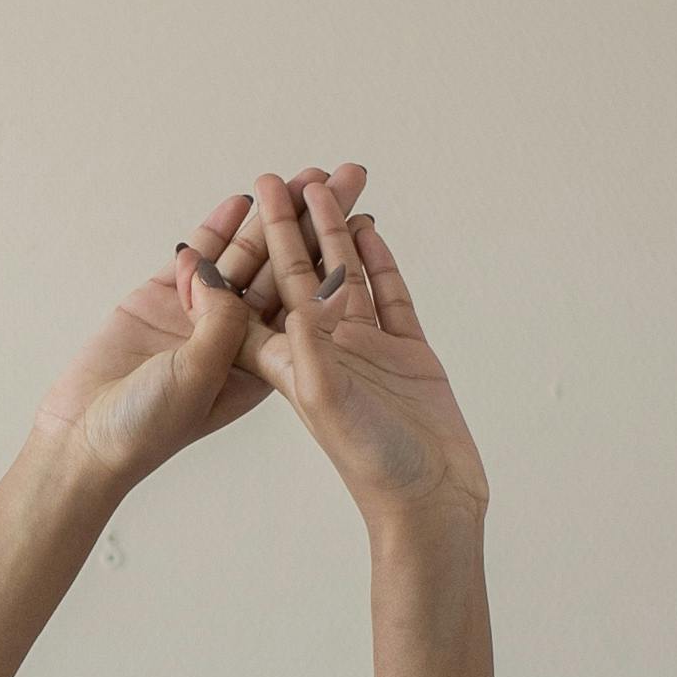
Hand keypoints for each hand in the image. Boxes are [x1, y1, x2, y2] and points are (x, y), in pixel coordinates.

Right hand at [38, 163, 367, 491]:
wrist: (81, 437)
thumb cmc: (144, 428)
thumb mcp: (196, 379)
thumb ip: (219, 328)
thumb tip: (226, 283)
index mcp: (262, 366)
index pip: (308, 300)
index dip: (336, 256)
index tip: (362, 216)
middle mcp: (237, 337)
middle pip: (288, 269)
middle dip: (315, 221)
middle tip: (344, 174)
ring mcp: (199, 316)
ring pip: (244, 257)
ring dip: (272, 216)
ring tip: (300, 175)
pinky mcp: (161, 301)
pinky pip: (198, 259)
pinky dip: (216, 230)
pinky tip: (241, 200)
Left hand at [237, 173, 485, 526]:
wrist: (430, 504)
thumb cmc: (367, 465)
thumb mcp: (320, 403)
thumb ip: (308, 348)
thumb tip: (297, 294)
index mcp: (290, 361)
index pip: (264, 288)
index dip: (255, 243)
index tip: (246, 196)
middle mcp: (322, 351)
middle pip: (302, 272)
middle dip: (294, 223)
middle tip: (286, 173)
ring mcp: (366, 351)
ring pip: (347, 276)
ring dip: (336, 232)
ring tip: (327, 184)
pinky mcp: (408, 356)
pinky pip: (390, 297)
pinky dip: (379, 263)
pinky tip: (370, 228)